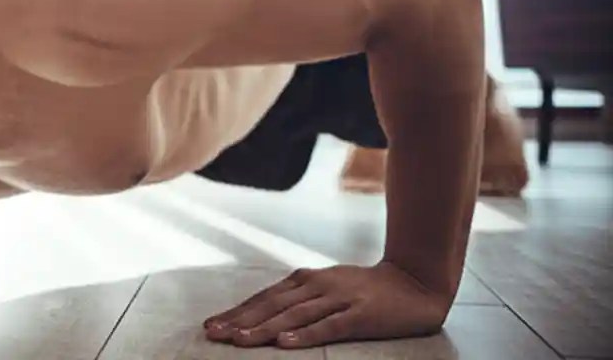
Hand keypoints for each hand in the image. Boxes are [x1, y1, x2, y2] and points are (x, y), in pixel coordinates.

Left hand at [202, 262, 449, 348]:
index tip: (210, 325)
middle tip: (212, 334)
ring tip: (239, 341)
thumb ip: (297, 299)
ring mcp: (339, 299)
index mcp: (305, 280)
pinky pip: (329, 326)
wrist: (413, 282)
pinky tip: (286, 343)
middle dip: (240, 320)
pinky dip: (306, 334)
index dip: (236, 312)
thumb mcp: (325, 288)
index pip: (263, 298)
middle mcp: (317, 286)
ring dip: (264, 328)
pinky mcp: (360, 315)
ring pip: (294, 315)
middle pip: (271, 305)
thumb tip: (261, 315)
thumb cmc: (363, 291)